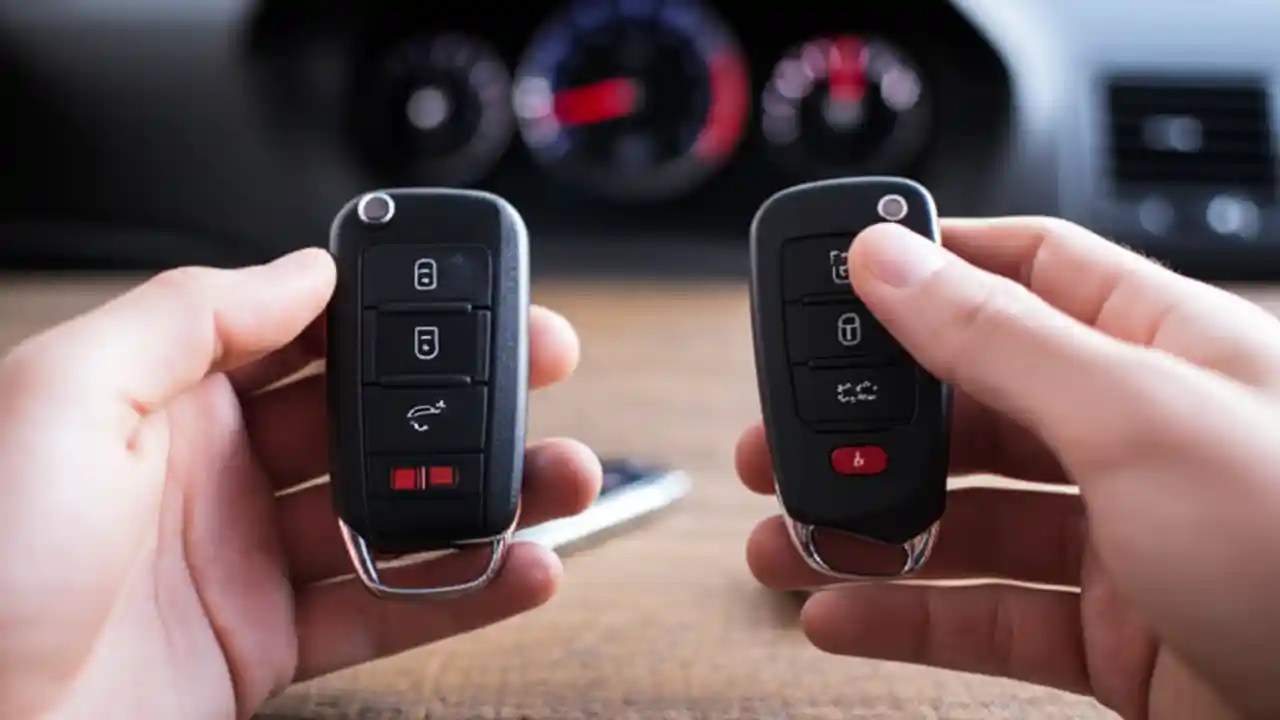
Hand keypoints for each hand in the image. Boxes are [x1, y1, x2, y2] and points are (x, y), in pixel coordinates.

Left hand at [0, 249, 601, 718]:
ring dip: (488, 492)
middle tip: (540, 368)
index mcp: (164, 396)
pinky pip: (387, 611)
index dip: (390, 308)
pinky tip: (520, 568)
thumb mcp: (61, 398)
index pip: (303, 330)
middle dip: (464, 392)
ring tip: (560, 476)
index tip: (464, 291)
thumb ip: (190, 317)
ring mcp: (246, 560)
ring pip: (396, 512)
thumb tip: (303, 271)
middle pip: (371, 417)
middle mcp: (213, 471)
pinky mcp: (267, 645)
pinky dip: (465, 594)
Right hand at [736, 218, 1279, 718]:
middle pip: (971, 404)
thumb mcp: (1137, 419)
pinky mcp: (1111, 635)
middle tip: (785, 440)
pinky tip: (844, 617)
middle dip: (870, 425)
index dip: (930, 269)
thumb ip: (999, 340)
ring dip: (870, 533)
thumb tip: (894, 261)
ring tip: (788, 546)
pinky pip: (986, 615)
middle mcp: (1138, 436)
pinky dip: (906, 618)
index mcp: (1162, 348)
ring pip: (965, 519)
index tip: (839, 285)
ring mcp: (1123, 538)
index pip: (1026, 272)